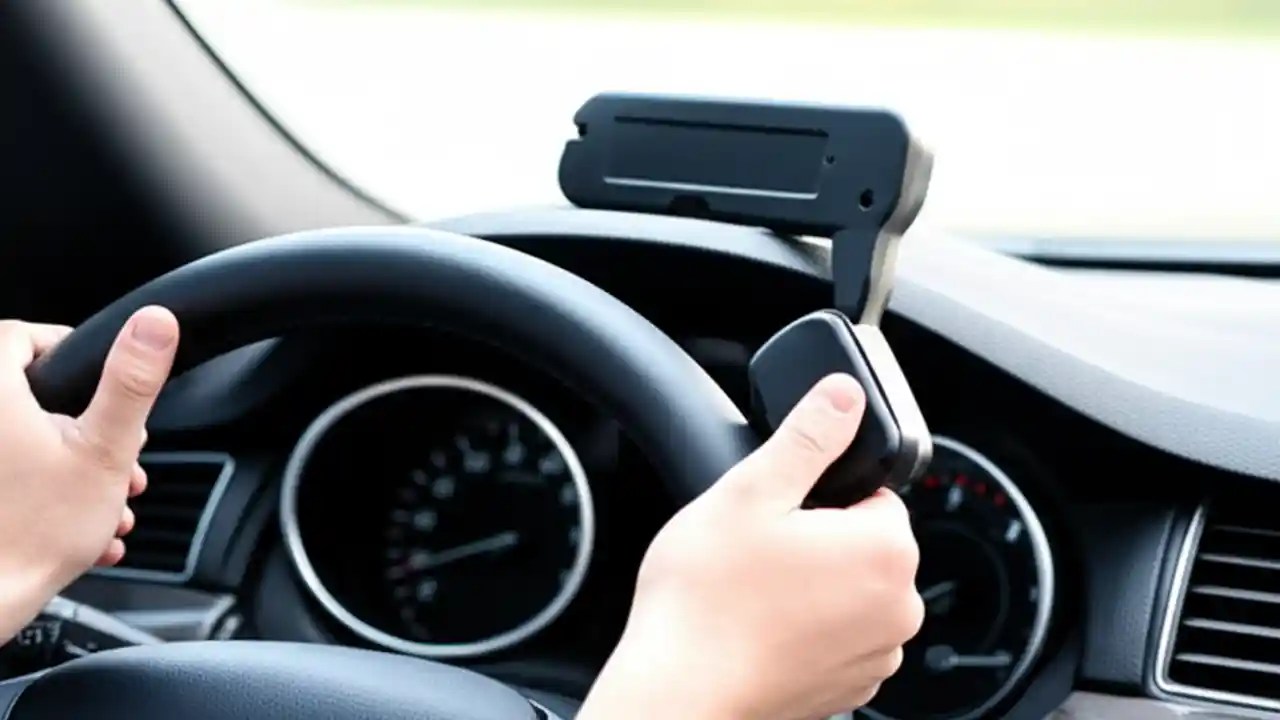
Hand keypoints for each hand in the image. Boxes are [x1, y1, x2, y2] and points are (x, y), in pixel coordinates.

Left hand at [0, 307, 178, 641]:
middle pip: (31, 396)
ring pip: (27, 444)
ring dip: (73, 464)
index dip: (62, 347)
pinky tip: (85, 526)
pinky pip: (15, 479)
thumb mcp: (105, 450)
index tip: (95, 373)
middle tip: (117, 451)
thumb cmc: (38, 531)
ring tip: (109, 498)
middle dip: (85, 424)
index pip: (19, 336)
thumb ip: (131, 382)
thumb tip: (156, 323)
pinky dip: (47, 492)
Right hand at [578, 374, 922, 719]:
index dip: (819, 495)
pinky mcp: (851, 689)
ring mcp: (877, 655)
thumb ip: (809, 435)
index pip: (873, 494)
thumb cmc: (705, 598)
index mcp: (886, 550)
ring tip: (753, 590)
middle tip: (757, 551)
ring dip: (813, 585)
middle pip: (864, 543)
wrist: (677, 692)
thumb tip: (845, 393)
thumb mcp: (750, 490)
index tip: (776, 514)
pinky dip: (807, 629)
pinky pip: (839, 637)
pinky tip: (760, 626)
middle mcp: (898, 608)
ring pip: (850, 591)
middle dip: (818, 539)